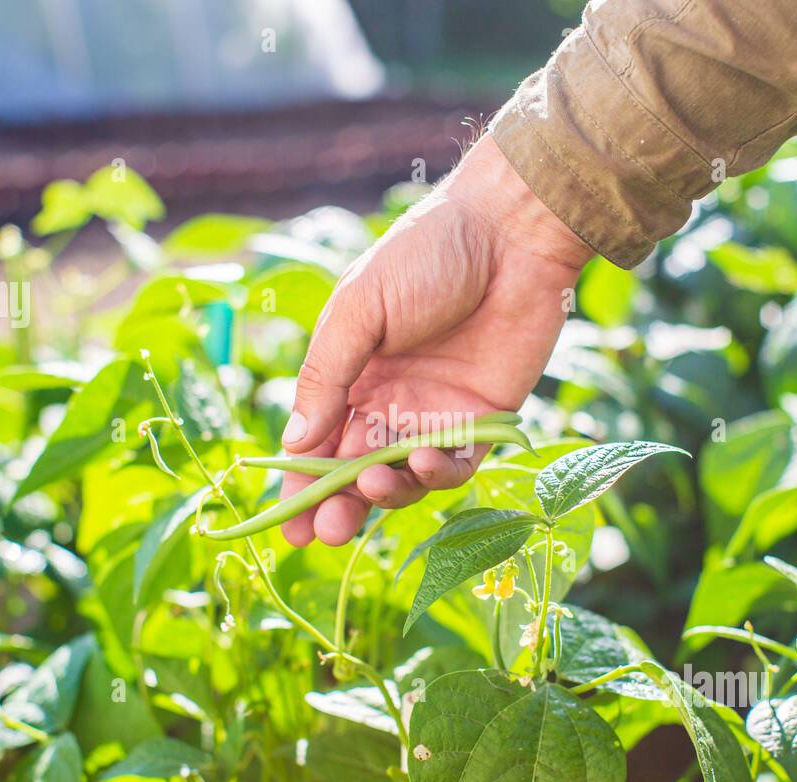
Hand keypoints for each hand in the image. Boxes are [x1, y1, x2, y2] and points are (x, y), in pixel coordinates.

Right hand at [279, 136, 592, 545]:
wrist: (511, 233)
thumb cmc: (426, 255)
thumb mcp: (360, 310)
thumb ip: (327, 377)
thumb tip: (294, 443)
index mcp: (351, 374)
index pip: (318, 441)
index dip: (300, 483)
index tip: (285, 521)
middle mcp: (390, 401)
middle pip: (356, 471)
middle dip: (337, 505)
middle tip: (324, 533)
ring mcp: (437, 415)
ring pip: (403, 477)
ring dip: (384, 492)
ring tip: (374, 483)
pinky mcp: (484, 423)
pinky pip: (456, 466)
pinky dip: (436, 473)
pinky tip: (422, 458)